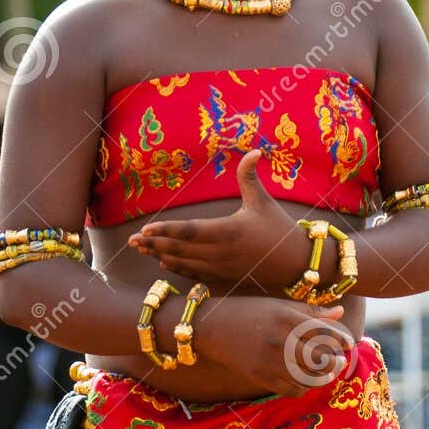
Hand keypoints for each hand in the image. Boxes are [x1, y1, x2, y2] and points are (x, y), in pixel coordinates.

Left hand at [128, 149, 299, 288]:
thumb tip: (255, 149)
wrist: (295, 263)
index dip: (166, 230)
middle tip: (132, 240)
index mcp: (227, 232)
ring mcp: (220, 269)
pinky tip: (163, 262)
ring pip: (183, 263)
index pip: (189, 231)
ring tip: (141, 249)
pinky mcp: (223, 279)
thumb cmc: (279, 229)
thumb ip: (250, 177)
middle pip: (179, 249)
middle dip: (154, 244)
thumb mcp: (263, 201)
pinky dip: (176, 268)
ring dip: (160, 256)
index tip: (146, 228)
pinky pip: (194, 275)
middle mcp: (220, 253)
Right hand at [193, 295, 354, 397]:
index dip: (342, 339)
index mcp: (287, 318)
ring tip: (327, 373)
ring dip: (322, 378)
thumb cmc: (249, 312)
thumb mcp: (279, 305)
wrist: (212, 327)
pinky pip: (291, 390)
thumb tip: (339, 313)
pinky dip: (303, 388)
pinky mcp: (260, 377)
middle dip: (335, 362)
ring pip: (308, 378)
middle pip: (321, 359)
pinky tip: (306, 381)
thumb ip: (310, 311)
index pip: (326, 332)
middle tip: (340, 361)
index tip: (349, 342)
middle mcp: (281, 341)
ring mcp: (270, 362)